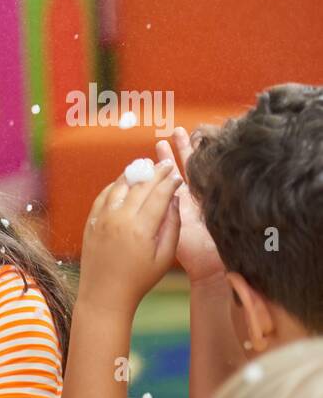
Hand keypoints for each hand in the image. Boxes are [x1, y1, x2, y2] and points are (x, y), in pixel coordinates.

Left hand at [77, 160, 182, 314]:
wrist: (104, 294)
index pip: (159, 195)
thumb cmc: (139, 279)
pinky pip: (103, 196)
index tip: (178, 175)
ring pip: (119, 187)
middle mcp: (120, 219)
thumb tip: (174, 200)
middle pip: (140, 187)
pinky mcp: (91, 222)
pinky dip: (114, 186)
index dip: (170, 182)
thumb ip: (172, 226)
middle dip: (155, 173)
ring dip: (133, 175)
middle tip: (165, 165)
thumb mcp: (165, 257)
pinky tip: (124, 182)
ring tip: (145, 167)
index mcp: (141, 229)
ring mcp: (102, 219)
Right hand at [156, 127, 223, 283]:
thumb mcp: (235, 219)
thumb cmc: (228, 247)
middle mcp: (199, 199)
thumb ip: (234, 203)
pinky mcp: (172, 214)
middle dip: (183, 149)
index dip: (203, 153)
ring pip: (174, 176)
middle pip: (189, 168)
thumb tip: (244, 178)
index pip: (206, 170)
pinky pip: (163, 193)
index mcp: (214, 198)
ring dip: (167, 159)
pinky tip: (152, 165)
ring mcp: (183, 206)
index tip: (199, 136)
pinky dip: (158, 178)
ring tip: (162, 140)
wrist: (213, 267)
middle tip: (177, 130)